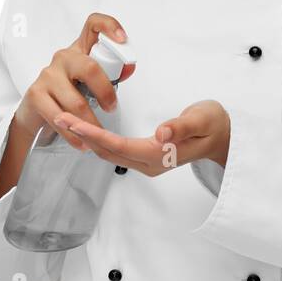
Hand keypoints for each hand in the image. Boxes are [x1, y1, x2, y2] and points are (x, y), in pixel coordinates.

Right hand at [13, 12, 127, 149]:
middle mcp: (63, 58)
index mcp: (80, 50)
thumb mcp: (90, 82)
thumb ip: (111, 74)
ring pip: (76, 102)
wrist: (34, 112)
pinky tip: (82, 143)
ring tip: (99, 135)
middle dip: (105, 92)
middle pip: (89, 68)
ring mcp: (47, 75)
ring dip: (91, 123)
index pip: (93, 25)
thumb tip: (130, 68)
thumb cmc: (68, 93)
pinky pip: (60, 118)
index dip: (110, 26)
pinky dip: (74, 134)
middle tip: (112, 108)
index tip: (123, 40)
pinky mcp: (36, 95)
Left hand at [65, 99, 230, 176]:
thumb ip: (181, 126)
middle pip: (108, 151)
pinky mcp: (146, 156)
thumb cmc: (214, 124)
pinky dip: (97, 140)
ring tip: (64, 122)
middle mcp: (149, 163)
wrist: (223, 137)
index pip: (120, 146)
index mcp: (160, 154)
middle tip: (58, 117)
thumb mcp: (202, 118)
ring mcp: (147, 162)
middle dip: (82, 136)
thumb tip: (161, 133)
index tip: (74, 123)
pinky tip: (86, 130)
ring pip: (109, 153)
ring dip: (86, 138)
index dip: (95, 135)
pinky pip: (116, 151)